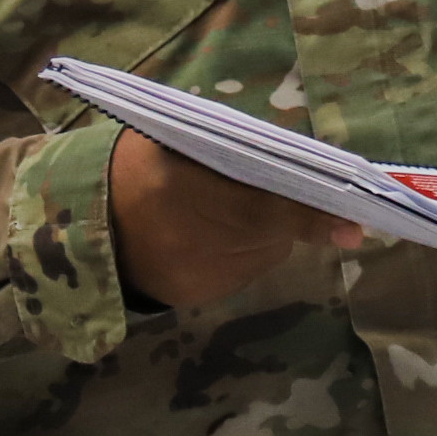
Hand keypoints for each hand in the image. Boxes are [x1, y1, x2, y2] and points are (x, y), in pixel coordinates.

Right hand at [107, 127, 363, 311]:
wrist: (82, 222)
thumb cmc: (141, 164)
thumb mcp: (179, 139)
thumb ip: (240, 145)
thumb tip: (308, 154)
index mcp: (176, 187)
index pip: (260, 208)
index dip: (309, 215)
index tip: (354, 224)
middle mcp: (186, 241)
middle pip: (270, 234)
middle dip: (297, 216)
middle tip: (317, 202)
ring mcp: (190, 276)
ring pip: (264, 253)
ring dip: (268, 232)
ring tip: (234, 209)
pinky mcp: (194, 296)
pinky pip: (244, 270)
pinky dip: (247, 251)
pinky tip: (218, 234)